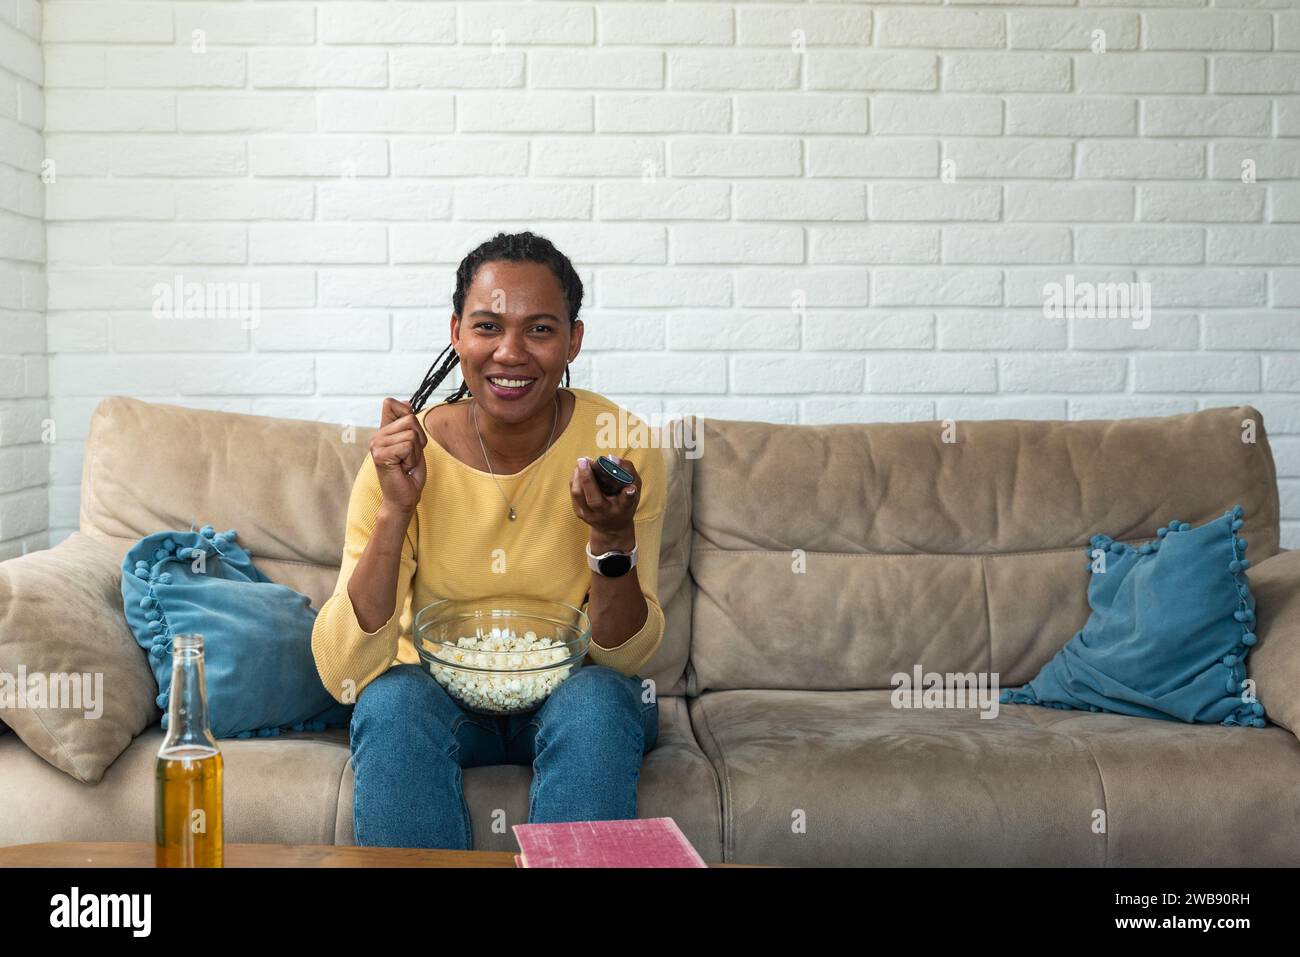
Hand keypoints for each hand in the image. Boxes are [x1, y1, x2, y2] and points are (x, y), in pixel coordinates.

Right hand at [370, 397, 427, 512]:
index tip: (410, 437)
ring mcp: (376, 444)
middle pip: (410, 419)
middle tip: (409, 457)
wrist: (404, 497)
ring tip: (406, 463)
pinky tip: (403, 468)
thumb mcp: (414, 444)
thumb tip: (406, 401)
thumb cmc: (410, 473)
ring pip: (411, 434)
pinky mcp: (379, 455)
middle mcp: (377, 435)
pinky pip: (408, 446)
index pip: (390, 403)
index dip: (407, 413)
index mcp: (384, 430)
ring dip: (415, 452)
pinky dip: (412, 459)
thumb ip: (408, 424)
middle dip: (419, 440)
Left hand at [570, 454, 638, 545]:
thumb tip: (612, 458)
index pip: (627, 501)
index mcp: (622, 508)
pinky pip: (573, 493)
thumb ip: (627, 471)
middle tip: (585, 460)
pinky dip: (575, 479)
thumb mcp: (634, 488)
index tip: (631, 488)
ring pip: (578, 494)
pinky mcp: (578, 513)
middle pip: (595, 500)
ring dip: (578, 476)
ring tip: (582, 462)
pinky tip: (579, 471)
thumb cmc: (624, 503)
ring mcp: (590, 515)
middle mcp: (606, 514)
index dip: (629, 494)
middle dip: (587, 478)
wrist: (612, 527)